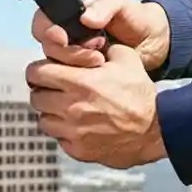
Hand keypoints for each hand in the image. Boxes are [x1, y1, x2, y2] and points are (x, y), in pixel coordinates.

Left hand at [26, 44, 166, 168]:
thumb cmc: (140, 94)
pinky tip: (79, 125)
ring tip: (67, 108)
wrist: (156, 129)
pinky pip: (58, 139)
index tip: (48, 71)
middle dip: (44, 90)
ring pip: (43, 119)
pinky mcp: (78, 150)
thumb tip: (86, 41)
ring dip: (51, 112)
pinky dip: (64, 132)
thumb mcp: (125, 59)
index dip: (40, 69)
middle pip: (36, 96)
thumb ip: (101, 47)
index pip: (36, 73)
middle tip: (57, 89)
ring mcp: (73, 131)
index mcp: (80, 82)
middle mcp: (72, 107)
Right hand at [30, 0, 170, 70]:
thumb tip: (85, 18)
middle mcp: (67, 37)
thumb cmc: (135, 18)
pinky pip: (68, 82)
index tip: (64, 37)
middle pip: (46, 47)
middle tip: (95, 51)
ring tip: (101, 61)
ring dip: (74, 67)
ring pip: (55, 67)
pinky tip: (99, 75)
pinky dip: (79, 80)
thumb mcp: (121, 3)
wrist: (154, 43)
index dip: (47, 30)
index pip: (42, 21)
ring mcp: (73, 59)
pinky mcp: (82, 77)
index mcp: (70, 15)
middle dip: (67, 52)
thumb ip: (105, 4)